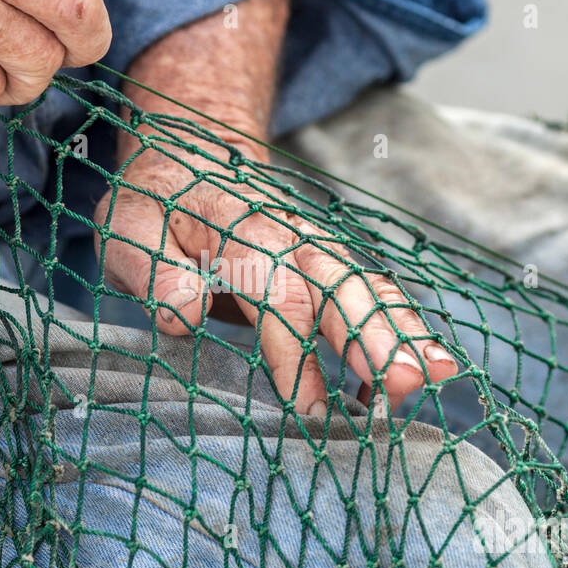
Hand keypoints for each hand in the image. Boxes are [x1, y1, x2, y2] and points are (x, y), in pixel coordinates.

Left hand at [94, 141, 458, 417]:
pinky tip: (429, 373)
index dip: (292, 353)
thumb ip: (153, 270)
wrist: (191, 160)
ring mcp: (319, 252)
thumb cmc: (156, 207)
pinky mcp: (331, 269)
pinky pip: (375, 297)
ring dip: (405, 333)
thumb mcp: (129, 228)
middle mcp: (294, 239)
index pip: (275, 294)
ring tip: (438, 375)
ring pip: (370, 291)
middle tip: (406, 384)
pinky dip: (405, 331)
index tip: (305, 407)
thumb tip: (184, 315)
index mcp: (243, 232)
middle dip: (377, 338)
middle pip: (342, 289)